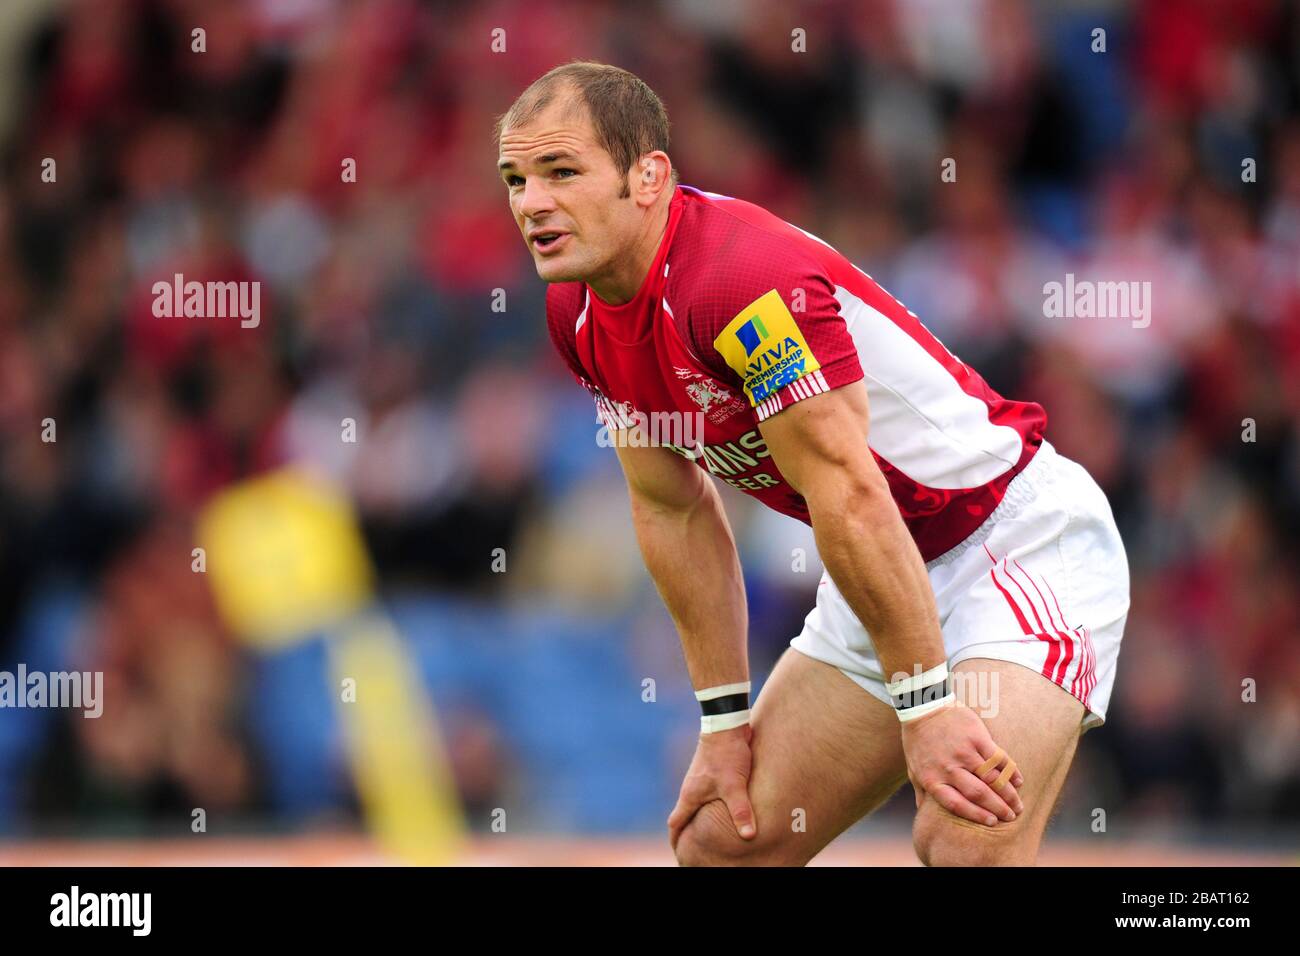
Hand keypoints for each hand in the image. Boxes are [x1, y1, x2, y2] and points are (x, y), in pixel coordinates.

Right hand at [667, 723, 755, 849]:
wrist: (727, 723)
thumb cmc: (727, 754)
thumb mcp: (735, 785)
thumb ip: (740, 810)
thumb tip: (748, 835)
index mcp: (690, 795)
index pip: (676, 824)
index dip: (676, 840)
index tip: (679, 853)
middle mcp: (692, 788)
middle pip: (686, 816)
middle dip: (690, 833)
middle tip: (699, 849)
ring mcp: (702, 779)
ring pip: (699, 804)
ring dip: (702, 818)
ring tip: (713, 833)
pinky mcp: (714, 772)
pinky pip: (710, 794)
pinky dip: (713, 806)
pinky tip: (727, 810)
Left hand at [901, 698, 1024, 825]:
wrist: (923, 706)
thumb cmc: (918, 741)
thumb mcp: (913, 769)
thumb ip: (922, 793)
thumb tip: (924, 816)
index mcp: (933, 779)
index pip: (958, 805)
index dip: (977, 815)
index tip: (992, 822)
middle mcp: (949, 768)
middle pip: (979, 794)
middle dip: (999, 808)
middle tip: (1012, 816)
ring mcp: (964, 752)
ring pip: (992, 779)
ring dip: (1009, 794)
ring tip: (1018, 804)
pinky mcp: (977, 737)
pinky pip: (999, 758)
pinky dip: (1011, 771)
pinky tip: (1019, 781)